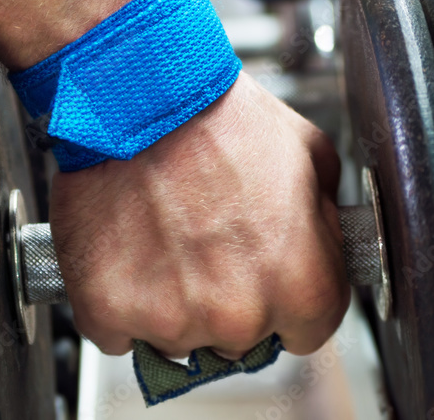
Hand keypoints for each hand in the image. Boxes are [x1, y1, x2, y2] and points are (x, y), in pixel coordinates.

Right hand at [50, 73, 348, 357]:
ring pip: (177, 337)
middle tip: (206, 240)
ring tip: (163, 236)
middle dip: (228, 298)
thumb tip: (323, 238)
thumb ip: (325, 216)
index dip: (286, 298)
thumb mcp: (308, 152)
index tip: (264, 274)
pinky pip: (118, 332)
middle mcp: (239, 316)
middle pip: (239, 338)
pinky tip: (126, 251)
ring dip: (170, 300)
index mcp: (300, 284)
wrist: (141, 96)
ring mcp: (170, 319)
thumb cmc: (218, 118)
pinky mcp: (107, 310)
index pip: (307, 331)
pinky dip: (116, 300)